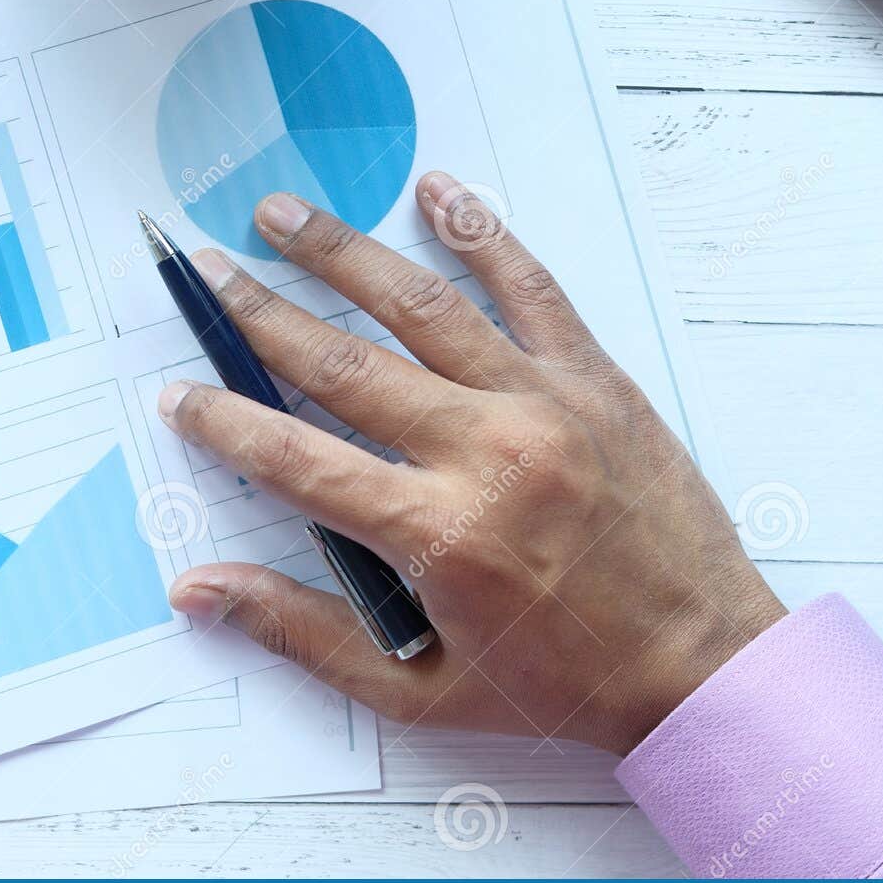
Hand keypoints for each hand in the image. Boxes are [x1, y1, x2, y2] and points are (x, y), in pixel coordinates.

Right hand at [158, 172, 784, 755]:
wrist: (703, 666)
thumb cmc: (559, 688)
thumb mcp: (418, 692)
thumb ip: (302, 633)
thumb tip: (199, 590)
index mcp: (437, 534)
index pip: (295, 459)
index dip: (224, 423)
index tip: (179, 392)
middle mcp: (485, 452)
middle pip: (343, 364)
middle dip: (260, 312)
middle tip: (207, 270)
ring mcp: (545, 403)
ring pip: (423, 307)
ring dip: (343, 254)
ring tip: (282, 214)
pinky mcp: (596, 381)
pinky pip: (533, 289)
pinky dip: (482, 234)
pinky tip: (439, 190)